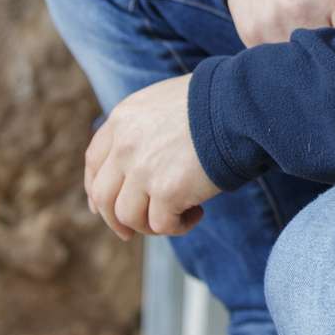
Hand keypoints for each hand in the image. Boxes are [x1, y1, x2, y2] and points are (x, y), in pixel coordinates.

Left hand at [85, 74, 219, 239]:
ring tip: (180, 215)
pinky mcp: (167, 191)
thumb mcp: (165, 103)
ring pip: (128, 217)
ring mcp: (143, 170)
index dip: (95, 189)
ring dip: (150, 224)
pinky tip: (197, 213)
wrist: (240, 105)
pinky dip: (179, 226)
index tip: (102, 207)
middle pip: (103, 195)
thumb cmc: (214, 102)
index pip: (94, 162)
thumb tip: (136, 165)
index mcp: (123, 119)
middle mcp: (125, 145)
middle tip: (130, 232)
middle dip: (115, 220)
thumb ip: (144, 128)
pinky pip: (162, 225)